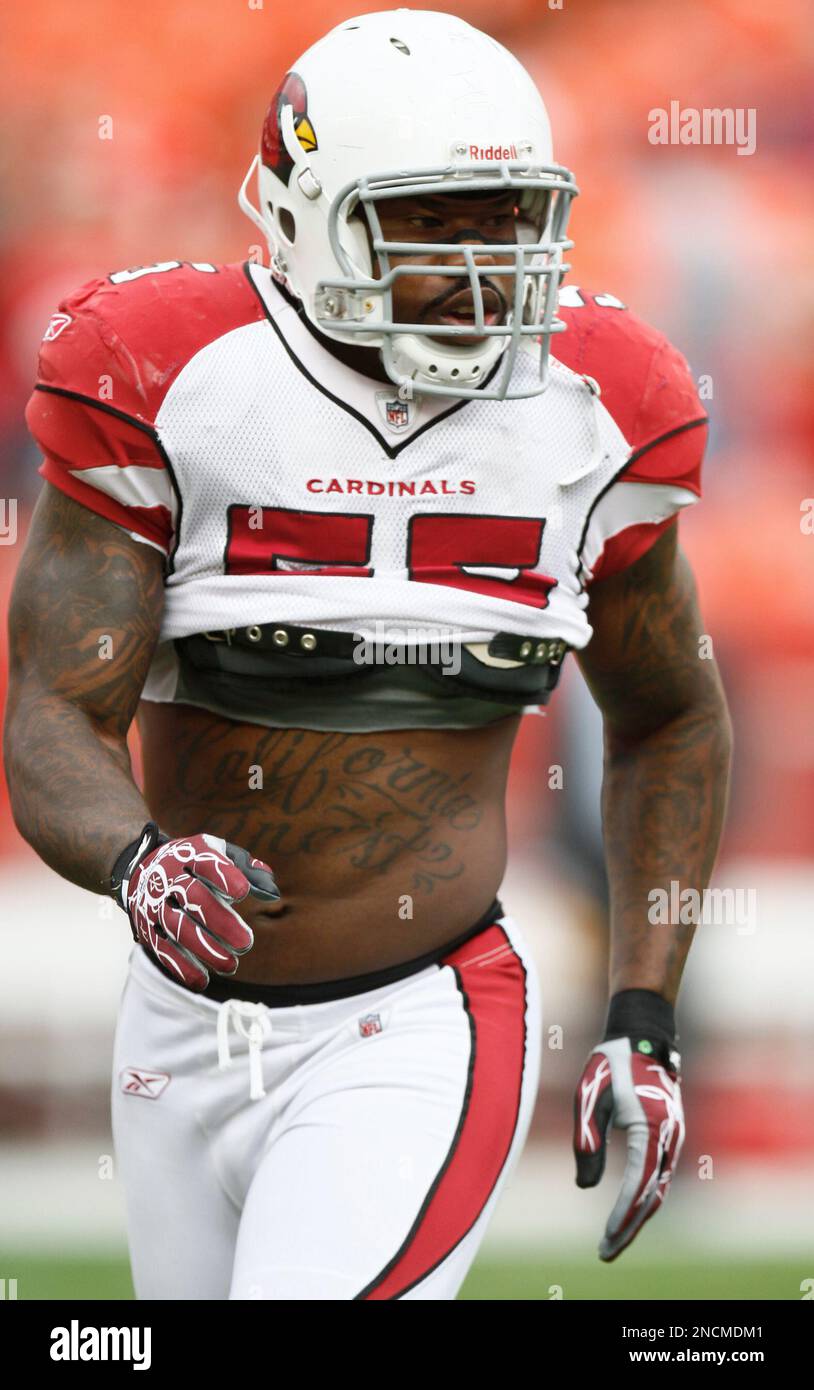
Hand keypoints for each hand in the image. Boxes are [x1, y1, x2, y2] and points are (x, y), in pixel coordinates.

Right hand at [111, 822, 278, 989]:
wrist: (143, 868)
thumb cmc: (197, 865)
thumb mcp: (220, 855)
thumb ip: (248, 870)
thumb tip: (272, 893)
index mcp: (191, 855)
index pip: (206, 863)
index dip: (224, 877)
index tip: (243, 892)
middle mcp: (169, 877)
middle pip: (193, 898)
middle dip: (220, 922)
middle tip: (245, 943)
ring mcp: (155, 903)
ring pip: (177, 927)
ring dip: (204, 949)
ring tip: (230, 965)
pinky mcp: (147, 928)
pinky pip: (162, 949)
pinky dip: (181, 966)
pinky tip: (202, 980)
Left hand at [573, 1035, 684, 1260]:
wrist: (643, 1035)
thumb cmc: (610, 1062)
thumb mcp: (588, 1095)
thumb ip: (587, 1139)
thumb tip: (586, 1186)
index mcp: (652, 1126)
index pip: (639, 1181)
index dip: (623, 1213)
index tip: (607, 1237)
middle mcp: (670, 1137)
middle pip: (653, 1195)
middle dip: (630, 1227)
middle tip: (606, 1254)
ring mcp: (674, 1138)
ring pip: (658, 1189)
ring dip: (637, 1217)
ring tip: (613, 1242)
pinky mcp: (670, 1136)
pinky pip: (659, 1176)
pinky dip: (644, 1199)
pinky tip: (627, 1213)